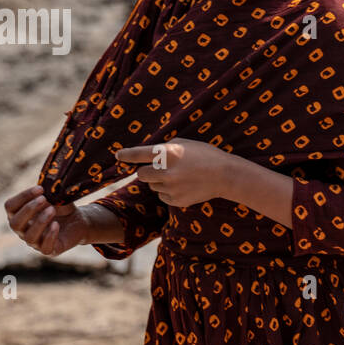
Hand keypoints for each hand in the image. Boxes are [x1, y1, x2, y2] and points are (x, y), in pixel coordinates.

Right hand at [3, 185, 90, 256]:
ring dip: (40, 221)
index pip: (10, 207)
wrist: (79, 222)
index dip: (22, 197)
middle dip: (29, 209)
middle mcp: (23, 230)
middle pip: (15, 223)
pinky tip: (56, 225)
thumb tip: (47, 184)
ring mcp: (35, 242)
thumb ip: (47, 191)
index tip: (40, 188)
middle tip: (44, 199)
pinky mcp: (49, 250)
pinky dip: (50, 235)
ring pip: (29, 236)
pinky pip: (45, 248)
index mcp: (19, 215)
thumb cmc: (61, 208)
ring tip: (52, 210)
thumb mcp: (54, 197)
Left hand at [115, 141, 233, 208]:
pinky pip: (162, 196)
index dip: (126, 155)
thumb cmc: (205, 155)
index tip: (118, 156)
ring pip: (152, 186)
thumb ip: (165, 148)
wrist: (225, 176)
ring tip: (178, 177)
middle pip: (141, 175)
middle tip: (161, 169)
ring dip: (159, 182)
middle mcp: (166, 171)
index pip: (139, 154)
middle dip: (148, 172)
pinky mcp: (176, 200)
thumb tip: (148, 156)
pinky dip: (168, 192)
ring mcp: (171, 188)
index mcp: (167, 153)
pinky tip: (183, 186)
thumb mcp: (185, 144)